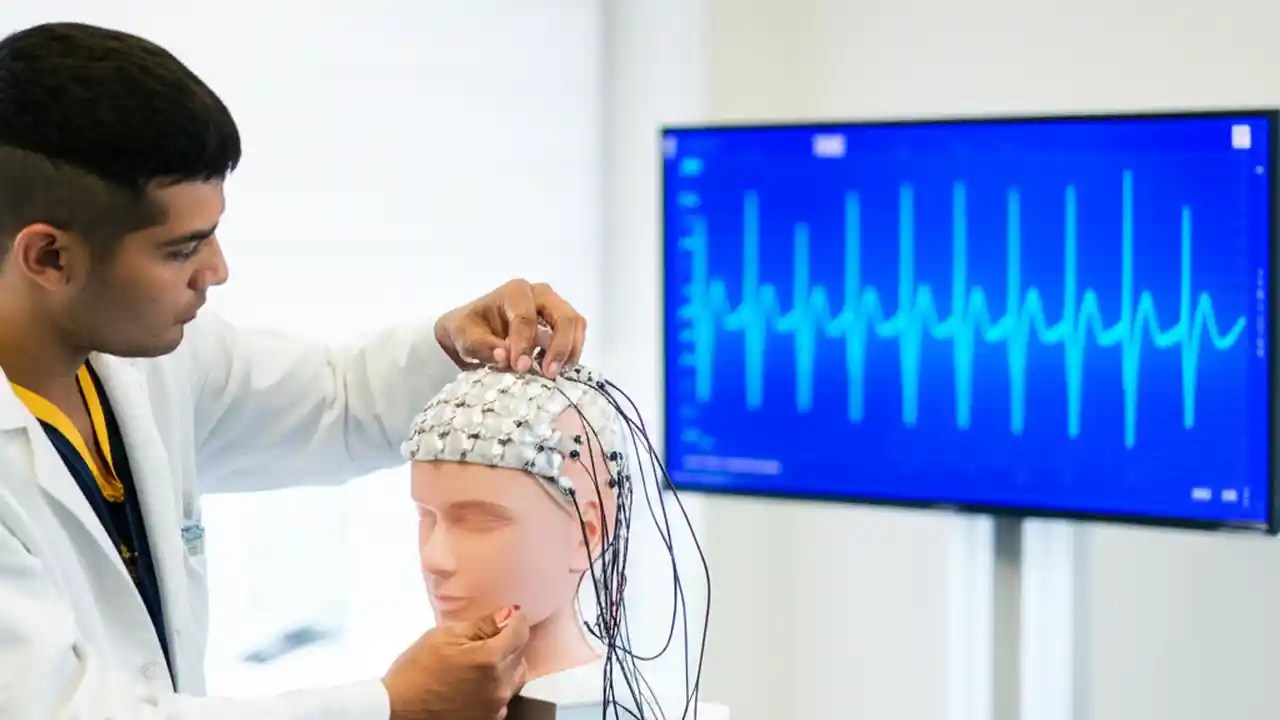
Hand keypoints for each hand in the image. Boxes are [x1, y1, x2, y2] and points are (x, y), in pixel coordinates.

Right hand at [382, 606, 529, 719]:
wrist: (398, 708)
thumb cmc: (416, 671)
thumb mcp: (444, 636)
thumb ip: (481, 625)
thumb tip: (505, 615)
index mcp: (489, 658)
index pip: (521, 632)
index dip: (516, 619)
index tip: (510, 616)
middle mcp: (499, 685)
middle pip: (521, 655)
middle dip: (510, 642)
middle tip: (488, 638)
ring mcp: (495, 706)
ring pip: (515, 678)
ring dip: (506, 665)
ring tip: (481, 662)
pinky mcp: (488, 719)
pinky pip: (504, 697)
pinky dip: (497, 687)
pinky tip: (476, 682)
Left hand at [434, 279, 586, 376]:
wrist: (473, 331)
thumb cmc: (468, 330)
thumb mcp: (464, 338)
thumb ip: (482, 346)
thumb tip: (505, 355)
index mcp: (514, 292)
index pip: (526, 317)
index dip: (525, 344)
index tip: (520, 368)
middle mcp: (539, 293)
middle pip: (563, 317)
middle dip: (559, 347)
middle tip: (548, 373)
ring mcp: (554, 306)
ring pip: (575, 324)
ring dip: (569, 351)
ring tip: (554, 374)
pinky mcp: (561, 322)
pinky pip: (576, 335)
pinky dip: (570, 353)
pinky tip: (556, 370)